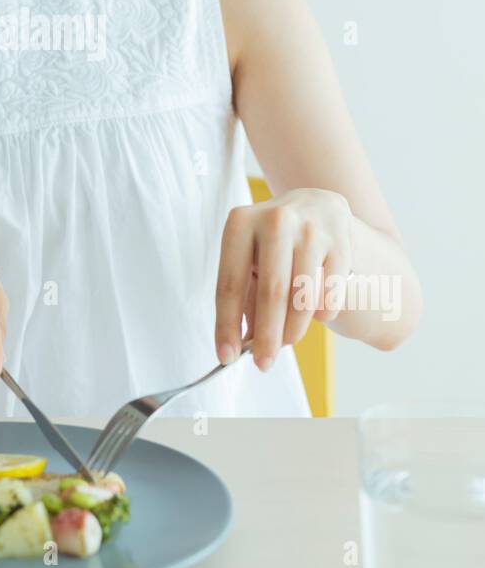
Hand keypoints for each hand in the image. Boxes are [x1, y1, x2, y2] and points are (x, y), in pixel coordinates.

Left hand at [215, 188, 352, 371]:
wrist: (315, 204)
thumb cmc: (273, 242)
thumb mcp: (250, 259)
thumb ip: (245, 299)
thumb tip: (239, 346)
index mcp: (240, 222)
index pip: (230, 283)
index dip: (227, 325)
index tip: (227, 356)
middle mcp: (275, 218)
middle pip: (271, 291)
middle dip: (267, 335)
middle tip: (263, 363)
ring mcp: (311, 225)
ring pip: (304, 293)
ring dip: (294, 328)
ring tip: (288, 340)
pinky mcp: (341, 235)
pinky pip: (331, 289)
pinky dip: (321, 312)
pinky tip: (315, 315)